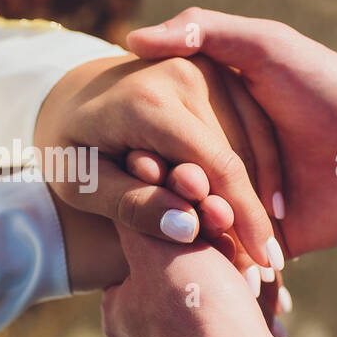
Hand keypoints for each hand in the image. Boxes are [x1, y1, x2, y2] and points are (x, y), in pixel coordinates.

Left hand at [35, 54, 284, 280]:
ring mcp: (208, 66)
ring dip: (263, 195)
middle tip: (267, 270)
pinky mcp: (221, 70)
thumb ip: (131, 204)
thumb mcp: (81, 182)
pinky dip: (260, 170)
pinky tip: (259, 212)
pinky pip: (253, 126)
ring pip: (255, 142)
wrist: (70, 91)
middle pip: (241, 155)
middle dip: (254, 214)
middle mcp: (186, 73)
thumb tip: (188, 229)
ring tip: (264, 248)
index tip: (263, 262)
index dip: (245, 217)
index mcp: (148, 101)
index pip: (216, 165)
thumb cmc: (70, 146)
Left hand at [101, 223, 312, 336]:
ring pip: (214, 294)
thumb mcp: (157, 248)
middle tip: (234, 240)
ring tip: (256, 274)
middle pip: (180, 269)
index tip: (202, 211)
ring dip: (238, 277)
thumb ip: (142, 214)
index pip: (142, 247)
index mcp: (119, 310)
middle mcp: (144, 336)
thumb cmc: (196, 310)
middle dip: (214, 251)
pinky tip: (270, 305)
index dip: (176, 221)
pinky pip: (236, 323)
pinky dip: (252, 309)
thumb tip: (132, 187)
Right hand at [126, 9, 336, 257]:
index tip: (128, 152)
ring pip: (188, 219)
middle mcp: (215, 158)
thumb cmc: (330, 89)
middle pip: (166, 180)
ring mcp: (235, 202)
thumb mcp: (266, 46)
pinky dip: (213, 254)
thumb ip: (204, 33)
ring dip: (186, 222)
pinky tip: (204, 251)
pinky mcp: (256, 240)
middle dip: (162, 189)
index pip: (156, 134)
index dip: (142, 146)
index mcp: (208, 114)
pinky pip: (222, 254)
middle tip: (166, 188)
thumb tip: (132, 38)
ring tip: (195, 218)